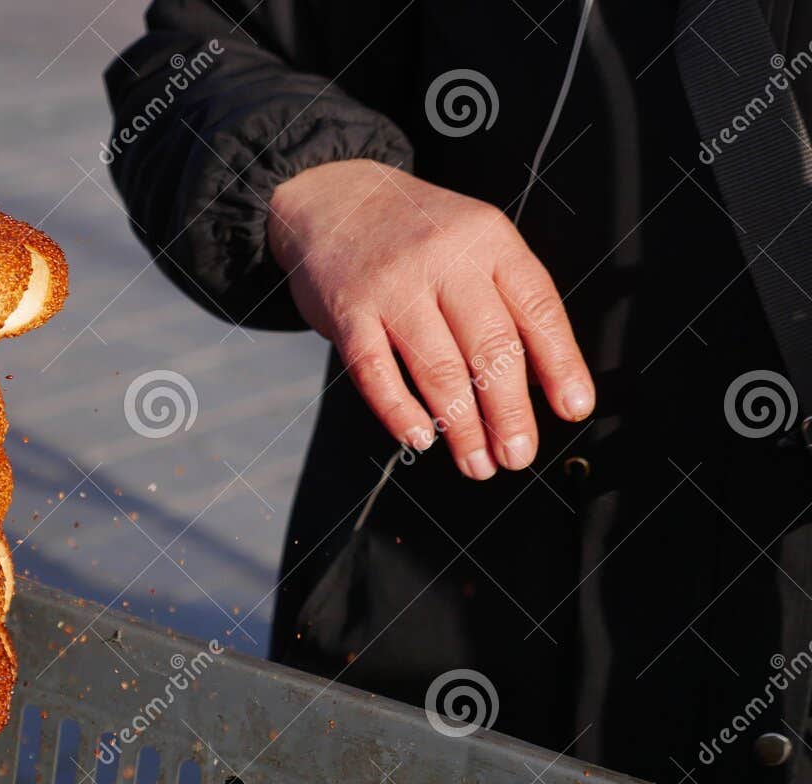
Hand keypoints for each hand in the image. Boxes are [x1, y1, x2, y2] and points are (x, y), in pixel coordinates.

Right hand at [266, 160, 593, 477]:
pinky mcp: (348, 312)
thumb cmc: (413, 233)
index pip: (537, 309)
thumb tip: (541, 382)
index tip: (573, 408)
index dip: (561, 364)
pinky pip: (376, 373)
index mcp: (490, 240)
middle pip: (490, 346)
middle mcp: (445, 258)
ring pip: (437, 368)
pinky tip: (419, 438)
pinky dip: (399, 412)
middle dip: (510, 412)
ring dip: (462, 427)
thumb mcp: (474, 242)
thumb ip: (506, 300)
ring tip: (477, 462)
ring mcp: (394, 285)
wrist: (334, 198)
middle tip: (518, 454)